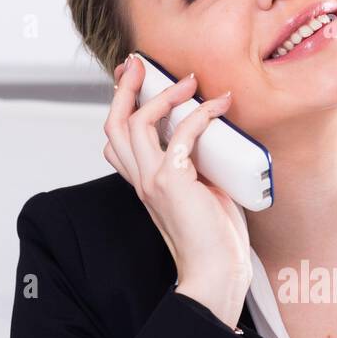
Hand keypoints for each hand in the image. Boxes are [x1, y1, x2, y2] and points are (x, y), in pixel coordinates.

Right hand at [104, 55, 251, 328]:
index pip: (117, 141)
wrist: (217, 273)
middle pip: (115, 123)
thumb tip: (217, 139)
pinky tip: (221, 105)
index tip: (138, 81)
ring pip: (136, 122)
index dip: (121, 107)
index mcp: (145, 185)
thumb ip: (200, 167)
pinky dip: (202, 113)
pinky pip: (181, 133)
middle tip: (141, 63)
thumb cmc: (216, 241)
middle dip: (125, 88)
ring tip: (189, 79)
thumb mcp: (204, 194)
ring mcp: (153, 181)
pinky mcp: (172, 182)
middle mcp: (142, 180)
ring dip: (162, 93)